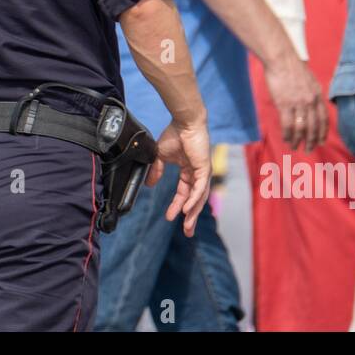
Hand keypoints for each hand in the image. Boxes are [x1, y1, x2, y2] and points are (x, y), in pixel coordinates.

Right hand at [151, 121, 210, 236]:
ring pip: (199, 198)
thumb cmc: (174, 135)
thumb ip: (156, 170)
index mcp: (188, 171)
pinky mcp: (205, 169)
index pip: (184, 193)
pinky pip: (200, 189)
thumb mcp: (161, 156)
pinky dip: (194, 200)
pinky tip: (187, 210)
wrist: (184, 122)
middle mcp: (197, 174)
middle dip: (190, 217)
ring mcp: (203, 172)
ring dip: (192, 213)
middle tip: (187, 232)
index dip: (177, 206)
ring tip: (187, 226)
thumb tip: (149, 184)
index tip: (169, 217)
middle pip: (194, 200)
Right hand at [264, 55, 327, 151]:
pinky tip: (286, 139)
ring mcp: (298, 103)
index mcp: (317, 95)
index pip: (323, 118)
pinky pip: (288, 124)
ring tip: (295, 147)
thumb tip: (313, 104)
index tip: (321, 141)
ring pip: (301, 128)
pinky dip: (288, 134)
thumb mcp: (310, 80)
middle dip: (312, 140)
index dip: (322, 132)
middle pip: (313, 126)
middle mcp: (310, 101)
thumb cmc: (293, 67)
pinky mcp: (284, 104)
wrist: (281, 59)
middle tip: (309, 149)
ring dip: (298, 140)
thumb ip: (313, 94)